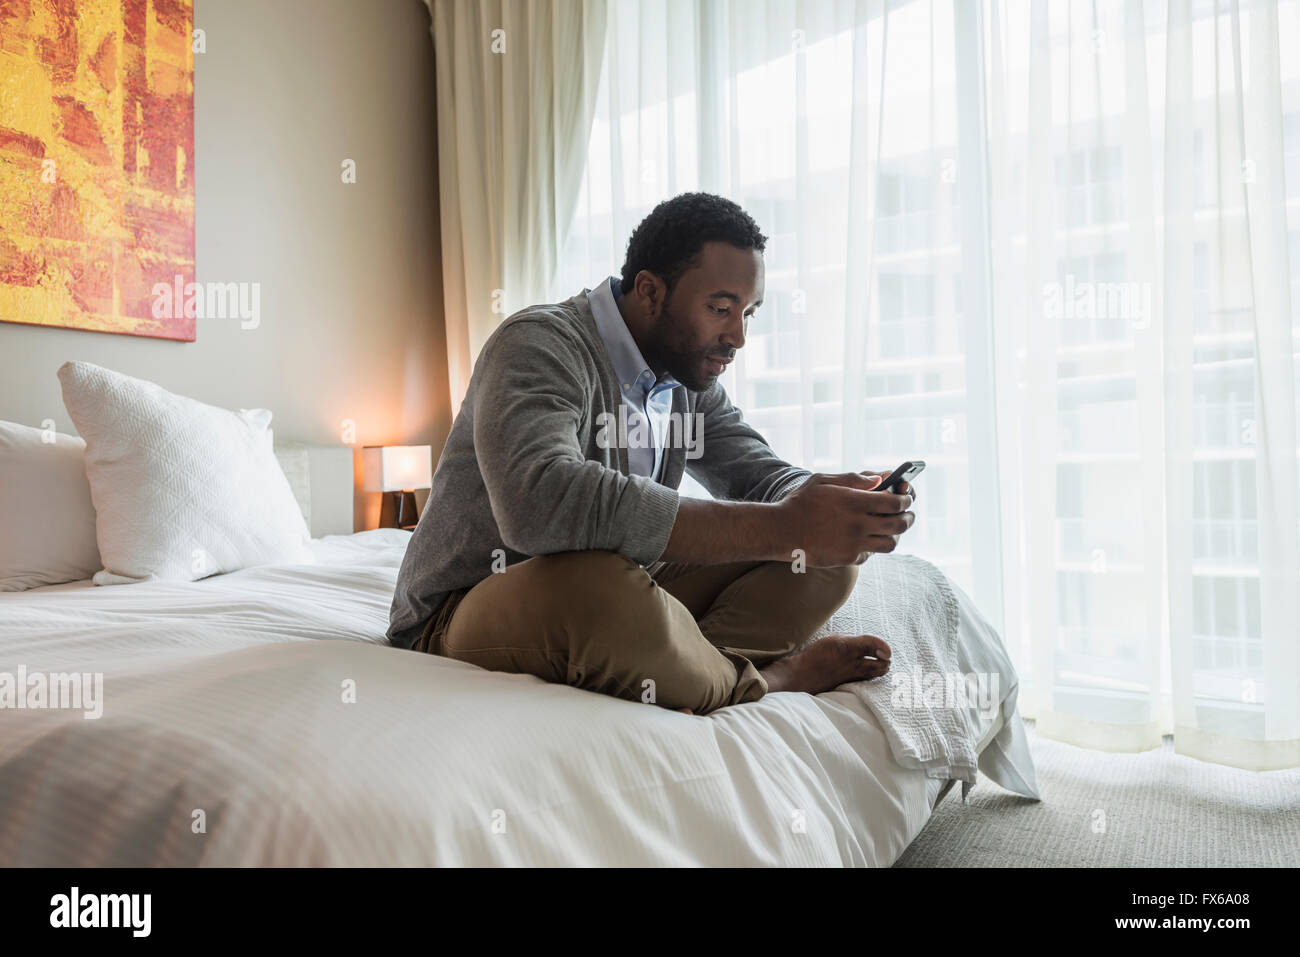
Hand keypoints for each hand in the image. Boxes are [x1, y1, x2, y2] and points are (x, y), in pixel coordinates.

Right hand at [777, 471, 914, 565]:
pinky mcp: (847, 558)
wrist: (780, 531)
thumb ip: (853, 479)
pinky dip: (873, 547)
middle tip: (908, 514)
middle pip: (900, 524)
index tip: (906, 496)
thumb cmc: (800, 503)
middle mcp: (859, 524)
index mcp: (855, 501)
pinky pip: (871, 554)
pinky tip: (867, 539)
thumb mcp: (823, 481)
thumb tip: (879, 479)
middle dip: (909, 517)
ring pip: (890, 544)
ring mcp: (854, 544)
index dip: (906, 498)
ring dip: (895, 535)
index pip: (895, 501)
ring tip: (893, 529)